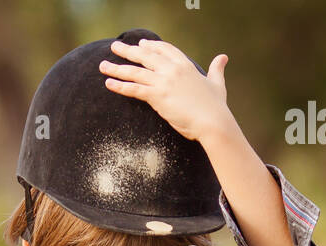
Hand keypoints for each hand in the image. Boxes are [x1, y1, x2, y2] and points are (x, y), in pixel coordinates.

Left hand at [99, 39, 231, 144]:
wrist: (213, 122)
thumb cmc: (216, 107)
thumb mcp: (217, 83)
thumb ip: (217, 69)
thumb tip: (223, 57)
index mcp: (185, 65)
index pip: (164, 49)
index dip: (152, 46)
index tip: (141, 44)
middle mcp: (172, 69)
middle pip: (145, 56)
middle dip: (128, 51)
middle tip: (114, 47)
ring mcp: (164, 81)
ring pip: (135, 72)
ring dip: (117, 68)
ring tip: (103, 66)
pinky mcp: (157, 96)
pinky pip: (134, 89)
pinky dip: (120, 86)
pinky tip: (108, 84)